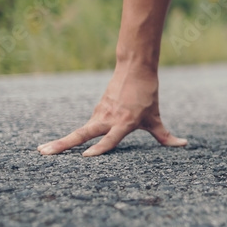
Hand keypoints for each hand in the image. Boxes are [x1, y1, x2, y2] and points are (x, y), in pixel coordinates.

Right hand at [37, 64, 186, 156]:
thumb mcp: (156, 117)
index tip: (86, 157)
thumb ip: (165, 136)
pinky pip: (86, 127)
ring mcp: (100, 114)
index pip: (110, 139)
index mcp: (124, 123)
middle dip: (63, 144)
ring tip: (42, 151)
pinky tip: (56, 146)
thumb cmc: (147, 96)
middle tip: (43, 153)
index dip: (100, 148)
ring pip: (79, 131)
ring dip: (61, 141)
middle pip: (82, 134)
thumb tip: (184, 145)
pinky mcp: (96, 110)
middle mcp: (108, 119)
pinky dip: (72, 137)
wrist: (135, 69)